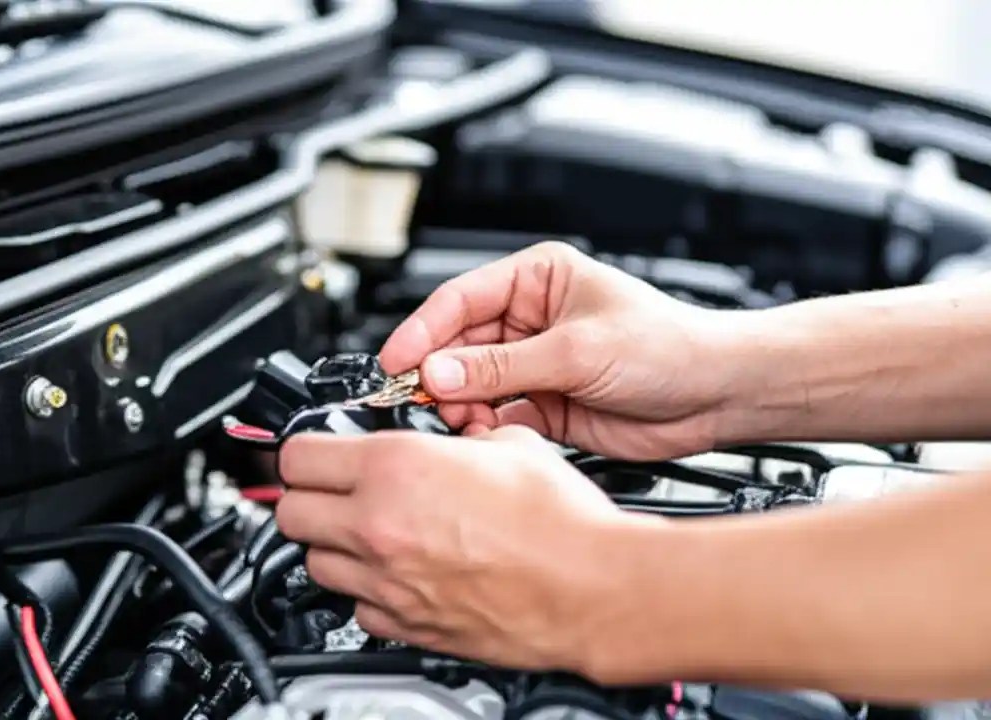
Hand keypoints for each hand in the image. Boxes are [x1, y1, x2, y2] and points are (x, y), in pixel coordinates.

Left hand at [275, 425, 655, 671]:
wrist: (592, 588)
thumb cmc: (561, 521)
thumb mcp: (508, 443)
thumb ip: (456, 439)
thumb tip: (446, 438)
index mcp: (396, 467)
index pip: (297, 454)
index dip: (302, 447)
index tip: (313, 450)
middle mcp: (378, 525)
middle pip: (289, 512)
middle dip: (306, 497)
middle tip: (333, 490)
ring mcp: (387, 581)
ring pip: (314, 563)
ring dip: (332, 545)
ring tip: (368, 532)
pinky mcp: (405, 625)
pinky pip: (356, 606)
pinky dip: (366, 590)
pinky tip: (397, 573)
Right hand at [379, 242, 741, 459]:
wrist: (717, 395)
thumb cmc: (669, 346)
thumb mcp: (576, 350)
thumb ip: (502, 366)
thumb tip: (440, 372)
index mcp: (536, 280)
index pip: (459, 301)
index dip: (423, 332)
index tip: (397, 361)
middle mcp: (529, 320)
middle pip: (458, 346)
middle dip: (438, 374)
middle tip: (421, 399)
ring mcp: (535, 365)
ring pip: (471, 385)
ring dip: (460, 405)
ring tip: (462, 419)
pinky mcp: (543, 407)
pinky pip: (495, 416)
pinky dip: (485, 429)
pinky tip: (486, 435)